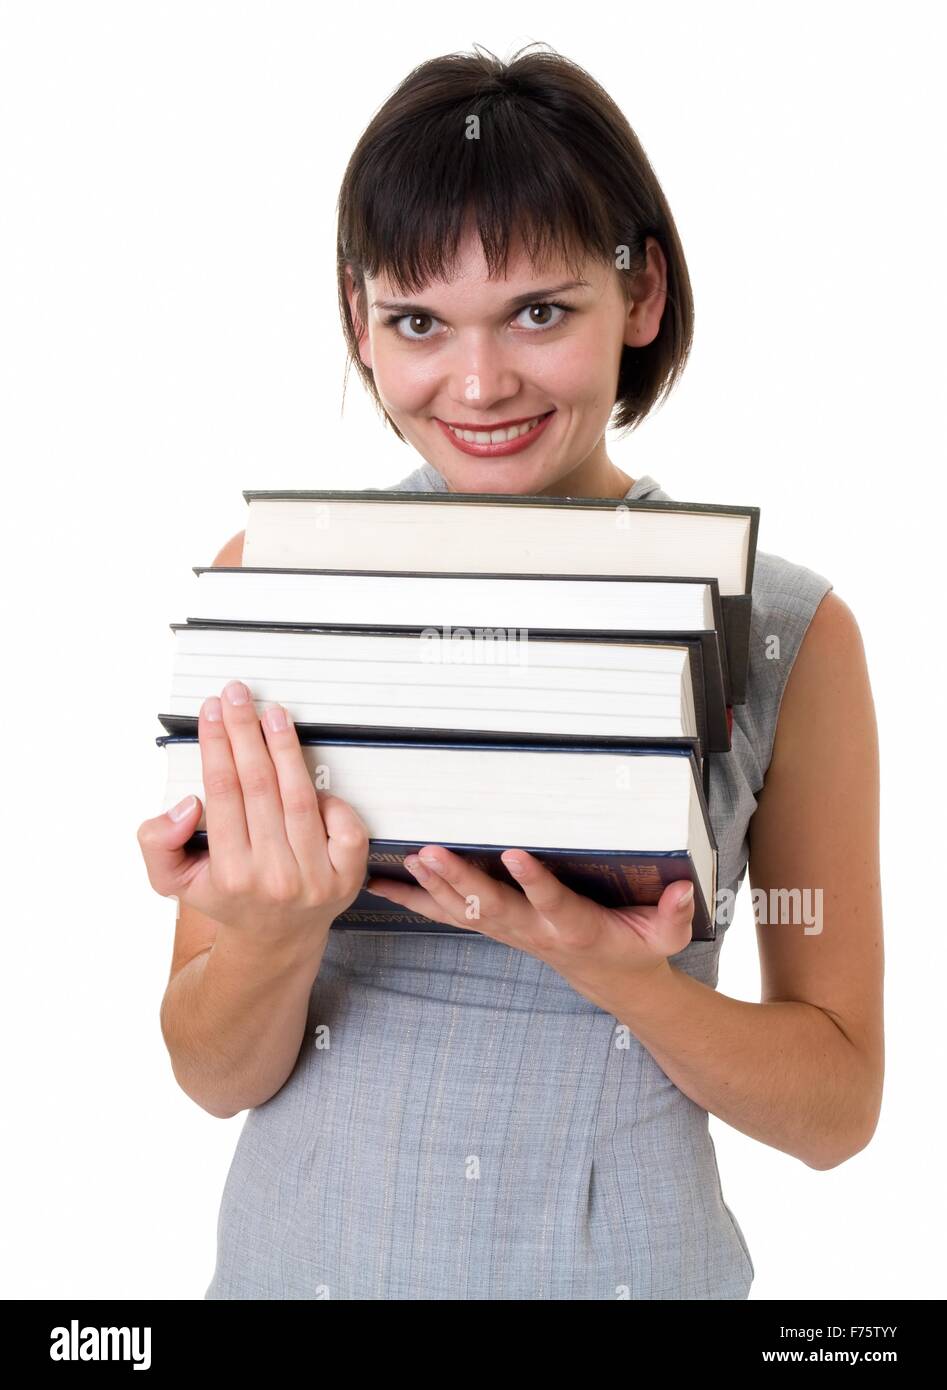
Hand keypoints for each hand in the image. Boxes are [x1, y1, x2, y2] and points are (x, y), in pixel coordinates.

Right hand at [137, 680, 369, 940]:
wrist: (275, 940)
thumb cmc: (226, 898)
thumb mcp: (172, 881)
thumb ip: (157, 843)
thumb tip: (186, 804)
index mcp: (231, 875)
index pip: (224, 793)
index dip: (217, 745)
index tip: (211, 711)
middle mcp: (275, 877)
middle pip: (260, 786)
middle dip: (246, 733)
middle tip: (238, 696)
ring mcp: (315, 878)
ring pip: (299, 797)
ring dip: (285, 747)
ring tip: (272, 714)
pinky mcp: (347, 877)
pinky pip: (343, 822)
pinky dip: (329, 795)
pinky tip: (307, 771)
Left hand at [366, 846, 696, 1010]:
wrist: (612, 980)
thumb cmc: (635, 948)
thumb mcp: (663, 935)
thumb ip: (671, 913)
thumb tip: (681, 890)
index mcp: (573, 927)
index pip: (553, 904)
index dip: (535, 882)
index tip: (517, 855)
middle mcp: (533, 930)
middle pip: (492, 907)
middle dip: (460, 880)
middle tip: (433, 853)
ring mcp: (510, 931)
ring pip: (464, 910)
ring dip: (433, 887)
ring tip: (407, 859)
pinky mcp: (495, 927)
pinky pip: (449, 914)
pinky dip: (415, 900)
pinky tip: (384, 883)